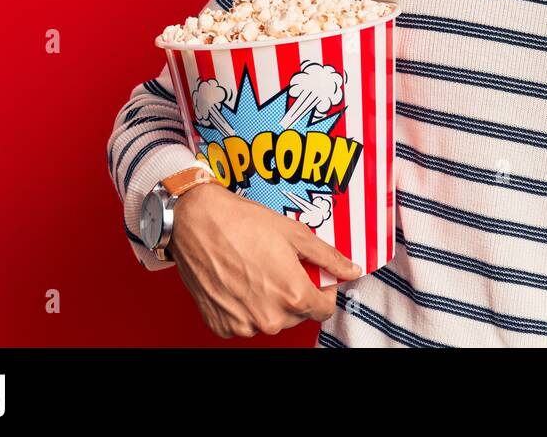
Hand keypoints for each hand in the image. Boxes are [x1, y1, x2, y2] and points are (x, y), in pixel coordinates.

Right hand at [168, 182, 363, 338]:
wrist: (196, 222)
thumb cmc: (242, 223)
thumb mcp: (295, 233)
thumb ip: (328, 257)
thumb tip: (350, 270)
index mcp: (292, 295)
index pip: (324, 309)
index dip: (324, 290)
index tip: (316, 276)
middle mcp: (269, 317)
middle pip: (298, 314)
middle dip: (296, 293)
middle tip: (282, 266)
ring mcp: (242, 324)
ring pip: (270, 320)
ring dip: (270, 301)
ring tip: (257, 269)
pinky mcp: (220, 325)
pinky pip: (244, 322)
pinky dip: (245, 307)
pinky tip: (239, 280)